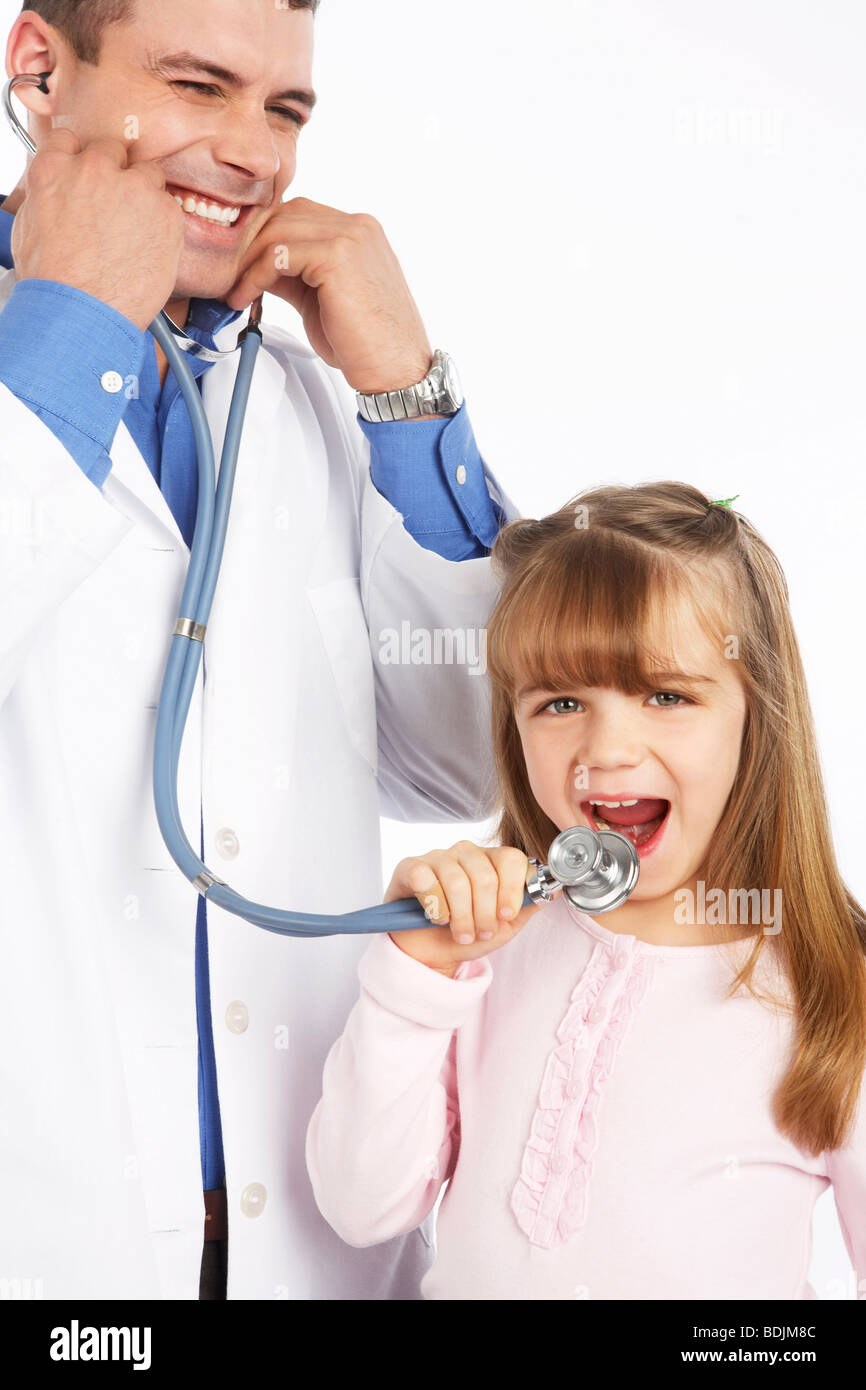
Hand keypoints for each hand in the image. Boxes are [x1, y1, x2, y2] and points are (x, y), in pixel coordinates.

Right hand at [10, 129, 184, 331]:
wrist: (82, 311)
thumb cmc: (55, 280)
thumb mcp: (31, 226)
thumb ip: (51, 196)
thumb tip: (61, 194)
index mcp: (55, 169)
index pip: (70, 140)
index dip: (82, 160)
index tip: (89, 178)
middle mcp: (95, 169)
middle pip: (114, 151)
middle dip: (116, 175)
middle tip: (116, 210)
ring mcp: (133, 188)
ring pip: (147, 174)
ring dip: (144, 197)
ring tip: (135, 234)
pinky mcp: (165, 211)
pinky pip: (169, 206)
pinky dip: (164, 224)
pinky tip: (149, 248)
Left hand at [225, 196, 432, 392]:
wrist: (394, 369)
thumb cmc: (365, 343)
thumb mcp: (320, 298)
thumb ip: (294, 274)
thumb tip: (257, 266)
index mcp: (358, 231)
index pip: (297, 214)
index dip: (264, 236)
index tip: (240, 265)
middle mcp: (357, 226)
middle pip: (284, 214)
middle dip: (250, 244)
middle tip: (229, 276)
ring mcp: (350, 237)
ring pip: (278, 231)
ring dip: (247, 262)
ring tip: (235, 291)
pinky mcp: (337, 256)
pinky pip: (279, 254)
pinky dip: (255, 275)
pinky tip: (246, 297)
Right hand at [384, 842, 544, 977]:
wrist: (432, 953)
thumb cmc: (468, 935)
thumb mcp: (506, 926)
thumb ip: (529, 906)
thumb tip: (557, 889)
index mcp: (492, 861)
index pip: (512, 859)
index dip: (512, 891)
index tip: (507, 916)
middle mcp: (466, 852)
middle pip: (485, 875)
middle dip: (485, 914)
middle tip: (481, 932)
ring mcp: (438, 857)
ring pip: (457, 881)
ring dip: (461, 917)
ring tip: (460, 934)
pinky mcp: (410, 867)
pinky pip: (426, 880)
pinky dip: (435, 906)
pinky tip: (436, 916)